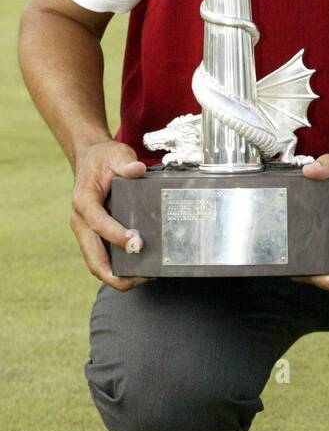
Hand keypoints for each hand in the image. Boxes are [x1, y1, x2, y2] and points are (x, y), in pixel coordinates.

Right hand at [70, 141, 147, 291]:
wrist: (91, 160)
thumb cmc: (104, 159)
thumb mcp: (116, 154)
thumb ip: (126, 162)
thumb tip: (137, 170)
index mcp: (84, 201)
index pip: (98, 223)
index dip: (116, 235)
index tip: (137, 242)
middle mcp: (81, 222)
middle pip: (93, 258)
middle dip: (116, 273)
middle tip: (143, 275)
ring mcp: (86, 233)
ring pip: (97, 265)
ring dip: (118, 277)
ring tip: (146, 276)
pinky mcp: (94, 237)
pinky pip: (103, 260)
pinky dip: (118, 270)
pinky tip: (141, 270)